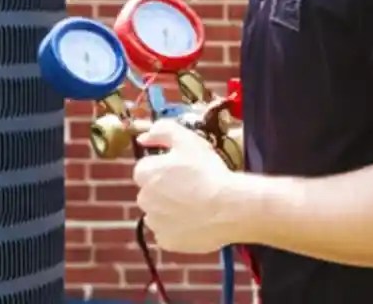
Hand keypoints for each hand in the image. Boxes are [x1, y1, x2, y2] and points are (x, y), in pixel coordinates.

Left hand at [132, 118, 242, 253]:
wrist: (229, 207)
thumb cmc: (208, 171)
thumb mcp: (187, 140)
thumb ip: (162, 131)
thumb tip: (142, 138)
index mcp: (144, 173)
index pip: (146, 169)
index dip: (165, 168)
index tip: (183, 170)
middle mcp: (143, 199)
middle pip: (151, 192)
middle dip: (165, 189)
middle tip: (192, 187)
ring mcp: (154, 223)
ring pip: (159, 213)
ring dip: (170, 210)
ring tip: (196, 205)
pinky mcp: (167, 242)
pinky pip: (168, 233)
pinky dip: (178, 229)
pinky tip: (196, 221)